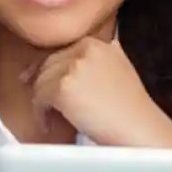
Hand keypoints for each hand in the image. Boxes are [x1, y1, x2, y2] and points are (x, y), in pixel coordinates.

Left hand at [22, 36, 171, 148]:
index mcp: (97, 43)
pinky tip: (48, 125)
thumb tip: (60, 66)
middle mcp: (85, 49)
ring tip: (49, 119)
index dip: (46, 68)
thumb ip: (92, 62)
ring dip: (41, 103)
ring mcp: (73, 67)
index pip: (61, 52)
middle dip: (41, 85)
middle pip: (48, 65)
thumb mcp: (116, 70)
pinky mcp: (63, 87)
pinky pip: (39, 99)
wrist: (138, 128)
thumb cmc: (128, 109)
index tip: (34, 79)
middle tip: (39, 103)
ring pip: (41, 82)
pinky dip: (41, 114)